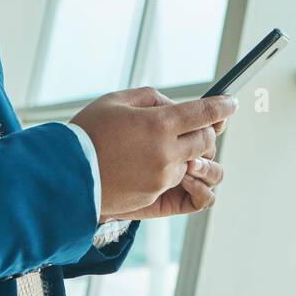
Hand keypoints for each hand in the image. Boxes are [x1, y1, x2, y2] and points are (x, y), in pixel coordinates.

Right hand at [70, 86, 236, 220]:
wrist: (64, 174)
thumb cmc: (87, 133)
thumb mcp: (117, 101)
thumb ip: (152, 99)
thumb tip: (175, 107)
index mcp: (159, 124)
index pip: (205, 113)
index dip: (223, 106)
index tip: (231, 103)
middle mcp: (167, 153)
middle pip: (207, 141)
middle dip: (207, 131)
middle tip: (196, 126)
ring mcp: (162, 177)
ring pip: (195, 164)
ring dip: (191, 155)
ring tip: (173, 148)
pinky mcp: (155, 196)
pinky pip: (180, 183)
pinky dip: (176, 172)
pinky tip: (163, 165)